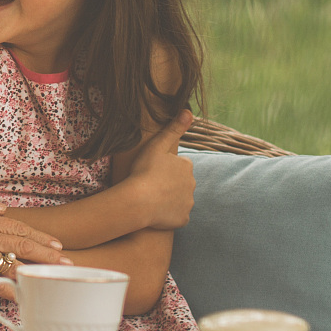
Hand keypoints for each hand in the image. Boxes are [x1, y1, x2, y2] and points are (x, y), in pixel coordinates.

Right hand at [0, 183, 70, 289]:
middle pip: (25, 245)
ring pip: (15, 263)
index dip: (40, 236)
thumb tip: (1, 208)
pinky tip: (26, 296)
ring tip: (54, 278)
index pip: (20, 228)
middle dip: (48, 254)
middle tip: (67, 262)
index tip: (56, 244)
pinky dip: (12, 291)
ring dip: (36, 271)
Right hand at [121, 109, 195, 229]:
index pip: (180, 166)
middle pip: (181, 183)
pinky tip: (156, 212)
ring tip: (152, 198)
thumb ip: (174, 128)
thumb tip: (189, 111)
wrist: (138, 201)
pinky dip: (169, 214)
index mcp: (187, 167)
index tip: (153, 170)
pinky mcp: (183, 219)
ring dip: (170, 199)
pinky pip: (177, 215)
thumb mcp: (157, 145)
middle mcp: (192, 184)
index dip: (166, 168)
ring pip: (180, 199)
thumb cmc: (144, 171)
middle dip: (170, 183)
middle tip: (151, 184)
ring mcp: (188, 203)